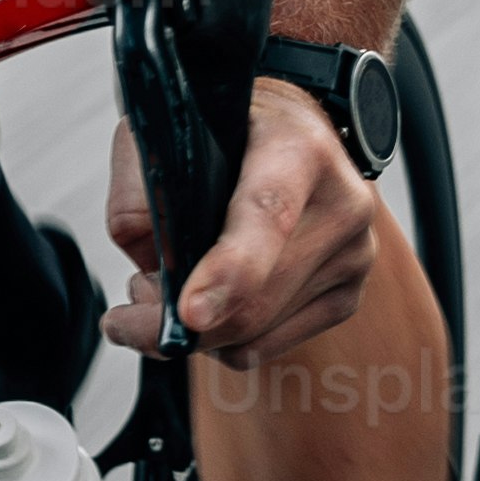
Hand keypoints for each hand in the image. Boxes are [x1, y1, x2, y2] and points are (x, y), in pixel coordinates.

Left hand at [101, 82, 380, 367]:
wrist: (296, 134)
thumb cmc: (225, 134)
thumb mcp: (168, 134)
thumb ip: (142, 193)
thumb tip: (149, 269)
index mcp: (297, 149)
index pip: (266, 215)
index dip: (228, 270)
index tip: (189, 312)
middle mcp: (341, 203)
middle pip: (255, 299)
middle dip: (176, 324)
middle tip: (126, 316)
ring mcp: (353, 254)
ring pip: (255, 334)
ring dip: (195, 333)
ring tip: (166, 292)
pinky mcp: (348, 295)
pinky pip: (267, 346)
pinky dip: (223, 341)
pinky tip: (206, 303)